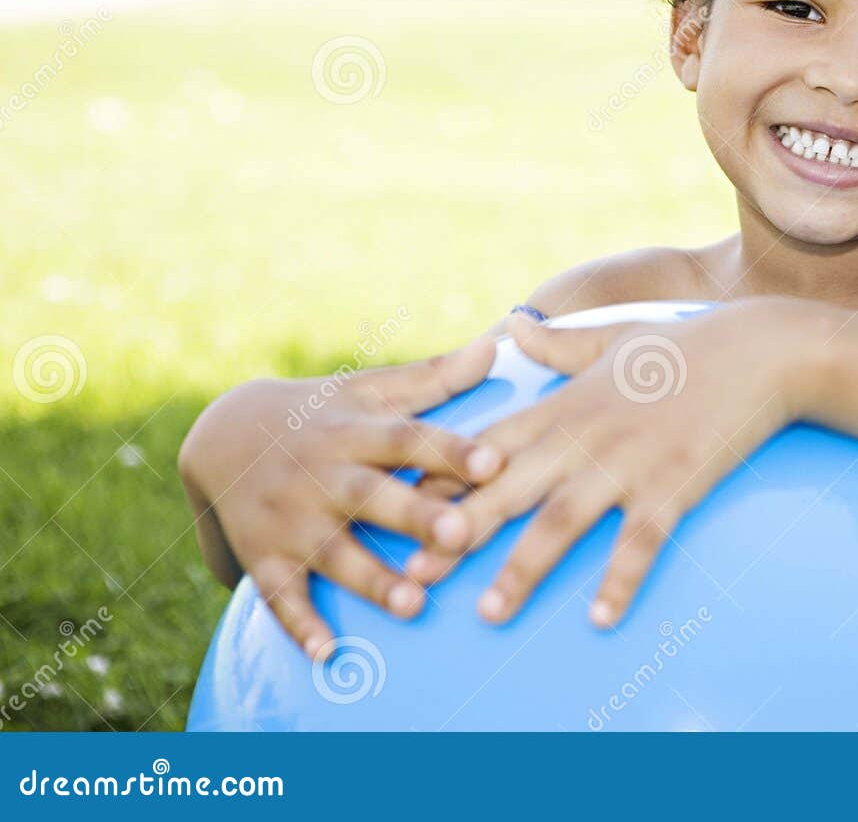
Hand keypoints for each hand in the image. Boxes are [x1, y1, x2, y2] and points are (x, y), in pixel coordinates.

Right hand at [178, 337, 504, 656]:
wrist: (219, 436)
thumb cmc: (319, 414)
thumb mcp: (366, 391)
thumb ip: (432, 377)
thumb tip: (494, 346)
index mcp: (354, 434)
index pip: (407, 437)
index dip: (450, 449)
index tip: (495, 460)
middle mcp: (322, 477)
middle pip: (373, 497)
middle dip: (417, 517)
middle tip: (464, 535)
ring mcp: (291, 522)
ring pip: (335, 554)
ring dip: (373, 580)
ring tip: (416, 604)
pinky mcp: (266, 560)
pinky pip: (281, 599)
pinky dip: (300, 627)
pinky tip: (329, 654)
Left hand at [404, 300, 811, 628]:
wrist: (759, 349)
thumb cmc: (687, 346)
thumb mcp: (612, 340)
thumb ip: (556, 347)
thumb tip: (511, 329)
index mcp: (567, 405)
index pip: (489, 446)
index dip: (441, 481)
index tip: (398, 510)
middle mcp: (586, 435)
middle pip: (508, 490)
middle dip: (457, 536)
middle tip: (414, 577)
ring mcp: (629, 462)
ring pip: (562, 523)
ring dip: (523, 570)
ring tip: (489, 612)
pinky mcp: (673, 485)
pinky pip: (639, 542)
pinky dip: (619, 580)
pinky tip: (600, 618)